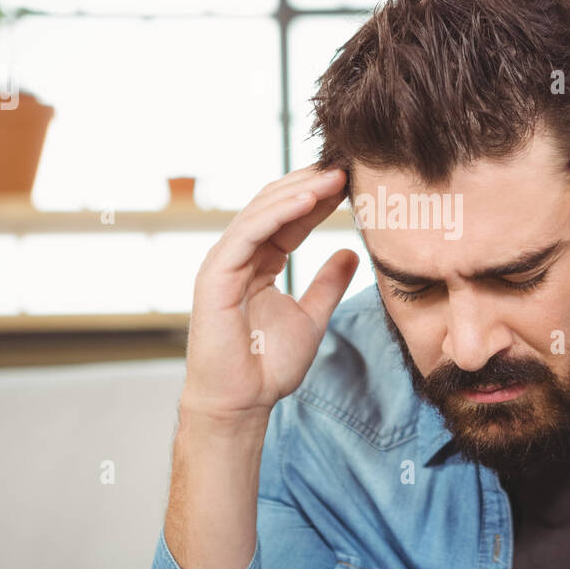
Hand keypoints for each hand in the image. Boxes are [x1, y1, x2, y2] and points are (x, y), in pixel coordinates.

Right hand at [181, 164, 358, 424]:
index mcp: (257, 262)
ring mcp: (224, 262)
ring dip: (300, 190)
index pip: (289, 218)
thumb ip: (327, 284)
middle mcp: (238, 256)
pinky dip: (279, 212)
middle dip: (311, 184)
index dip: (320, 199)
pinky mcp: (216, 273)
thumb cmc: (267, 367)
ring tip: (335, 176)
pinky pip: (249, 232)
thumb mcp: (312, 318)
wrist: (242, 402)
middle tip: (348, 166)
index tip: (354, 183)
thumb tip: (349, 252)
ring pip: (261, 211)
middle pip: (274, 205)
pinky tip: (310, 199)